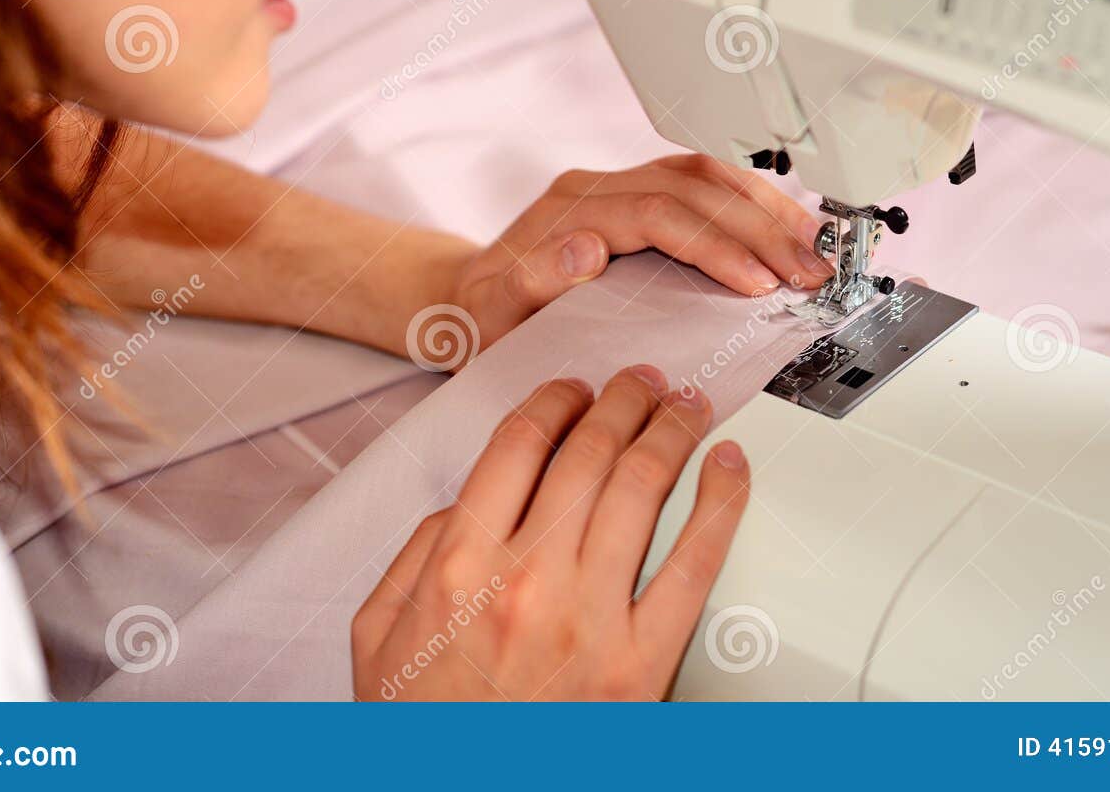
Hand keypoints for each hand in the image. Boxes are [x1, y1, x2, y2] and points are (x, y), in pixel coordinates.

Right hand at [352, 367, 749, 700]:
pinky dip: (720, 500)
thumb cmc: (427, 730)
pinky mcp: (642, 663)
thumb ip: (416, 555)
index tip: (571, 389)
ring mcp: (589, 619)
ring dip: (670, 428)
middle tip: (641, 381)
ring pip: (641, 487)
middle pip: (587, 452)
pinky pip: (695, 562)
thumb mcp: (381, 636)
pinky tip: (728, 466)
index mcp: (460, 565)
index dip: (553, 400)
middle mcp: (526, 580)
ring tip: (684, 405)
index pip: (519, 444)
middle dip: (621, 399)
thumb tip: (468, 501)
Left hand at [451, 154, 832, 352]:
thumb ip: (530, 284)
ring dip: (765, 208)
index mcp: (568, 211)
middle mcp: (597, 189)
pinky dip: (751, 204)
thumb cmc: (484, 317)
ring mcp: (620, 186)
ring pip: (706, 174)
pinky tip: (786, 227)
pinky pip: (704, 184)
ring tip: (812, 246)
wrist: (468, 298)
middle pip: (694, 186)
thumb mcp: (491, 315)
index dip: (716, 246)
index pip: (659, 213)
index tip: (758, 284)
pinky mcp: (639, 195)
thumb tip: (585, 250)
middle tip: (807, 272)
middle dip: (760, 228)